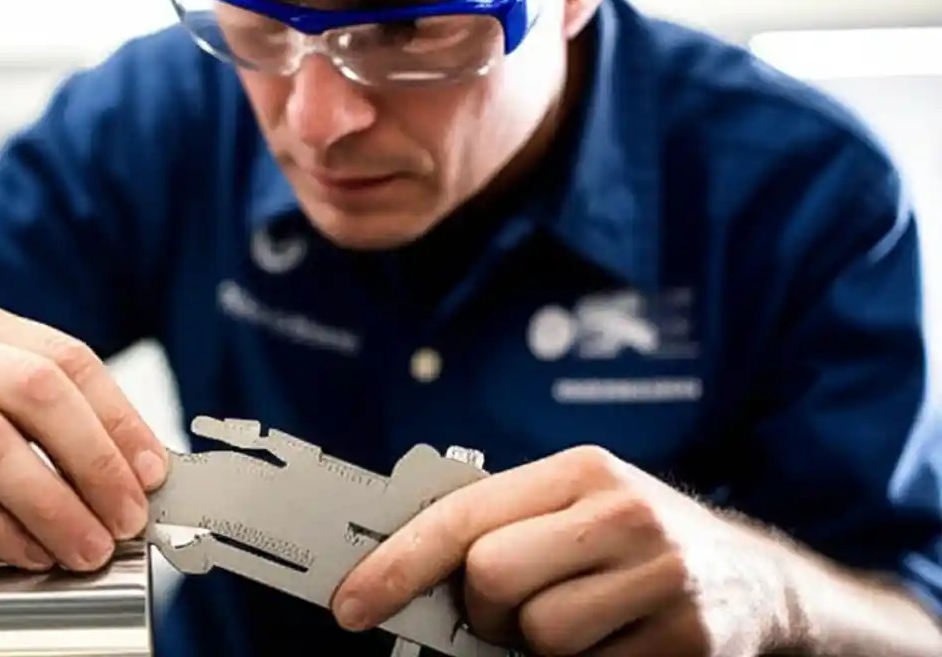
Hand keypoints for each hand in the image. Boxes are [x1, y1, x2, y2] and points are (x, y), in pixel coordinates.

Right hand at [0, 296, 168, 572]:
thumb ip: (55, 426)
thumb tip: (140, 475)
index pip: (67, 359)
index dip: (120, 419)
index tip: (153, 473)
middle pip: (33, 391)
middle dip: (93, 461)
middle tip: (125, 518)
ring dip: (51, 503)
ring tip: (86, 547)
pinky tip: (30, 551)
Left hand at [331, 446, 794, 656]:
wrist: (758, 580)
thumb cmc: (635, 540)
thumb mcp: (576, 504)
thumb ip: (502, 522)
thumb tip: (398, 565)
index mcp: (582, 471)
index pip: (463, 515)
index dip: (397, 564)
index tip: (352, 604)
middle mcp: (624, 515)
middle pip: (492, 576)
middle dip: (481, 609)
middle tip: (505, 613)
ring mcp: (661, 580)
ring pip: (539, 636)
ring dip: (533, 646)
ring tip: (566, 626)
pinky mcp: (686, 643)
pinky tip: (604, 644)